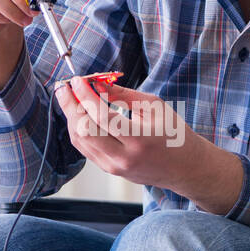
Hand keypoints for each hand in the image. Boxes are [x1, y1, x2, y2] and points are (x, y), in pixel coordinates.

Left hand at [54, 77, 242, 213]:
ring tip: (70, 96)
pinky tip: (80, 112)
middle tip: (65, 86)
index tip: (77, 80)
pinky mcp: (109, 170)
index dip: (85, 96)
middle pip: (84, 131)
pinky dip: (78, 128)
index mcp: (139, 140)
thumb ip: (123, 95)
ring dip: (71, 116)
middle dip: (70, 105)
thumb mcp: (154, 106)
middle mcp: (123, 158)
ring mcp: (114, 167)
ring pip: (80, 140)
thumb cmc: (174, 133)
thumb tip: (95, 83)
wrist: (184, 168)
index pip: (101, 117)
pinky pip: (85, 148)